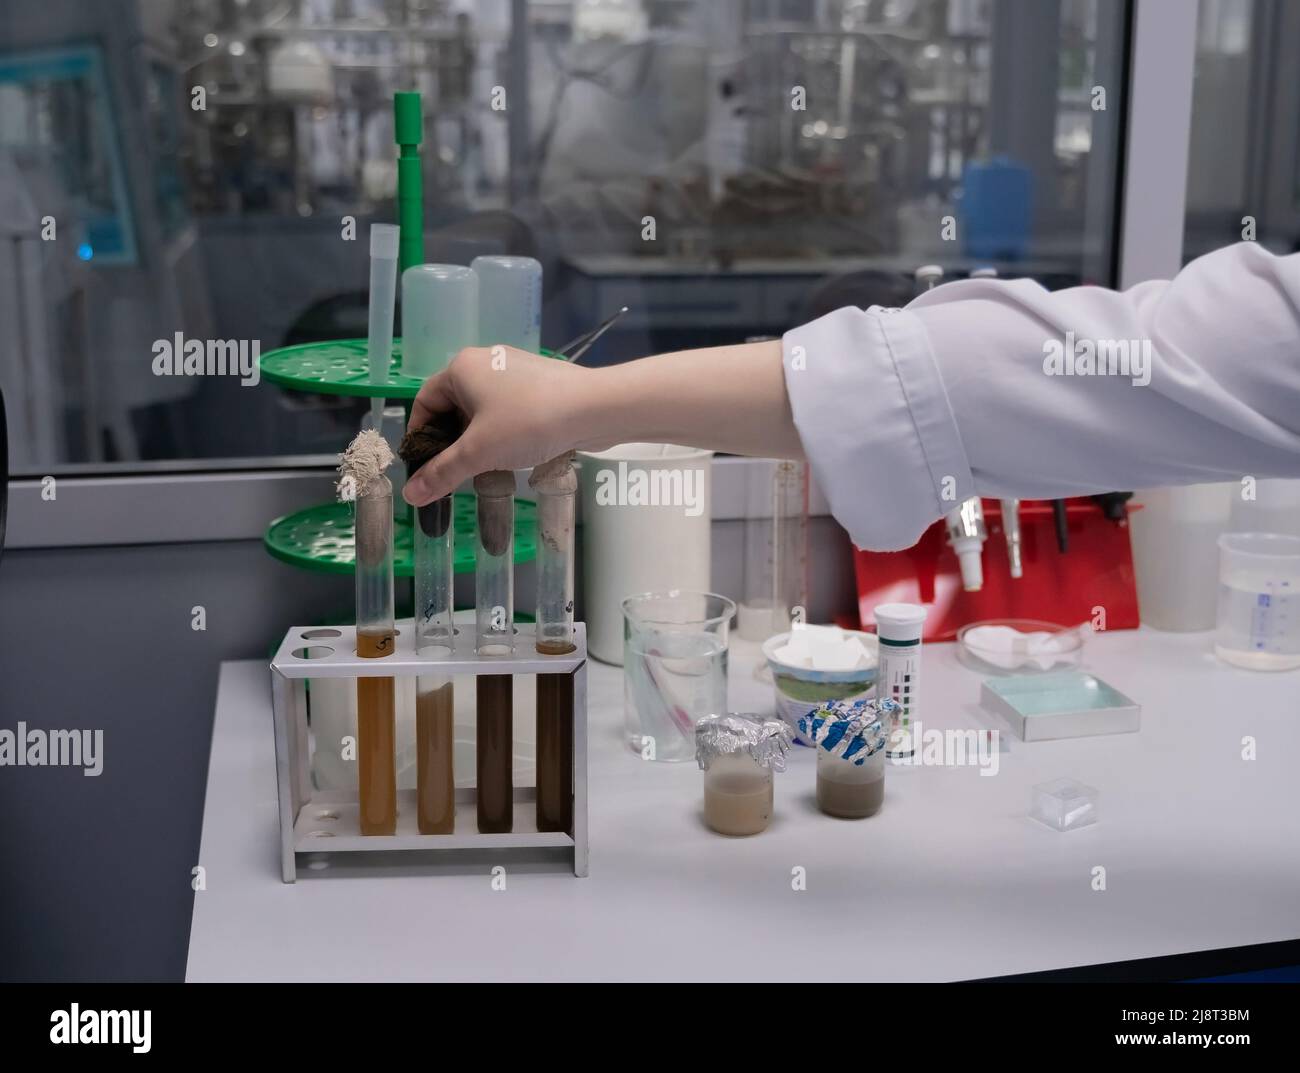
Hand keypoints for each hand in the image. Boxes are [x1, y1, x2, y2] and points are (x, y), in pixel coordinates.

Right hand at [403, 346, 594, 504]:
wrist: (595, 408)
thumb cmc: (528, 423)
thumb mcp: (479, 452)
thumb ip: (442, 473)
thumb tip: (411, 495)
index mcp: (461, 368)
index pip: (424, 402)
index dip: (419, 437)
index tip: (423, 469)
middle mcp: (485, 362)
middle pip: (453, 407)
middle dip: (451, 443)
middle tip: (452, 475)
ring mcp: (514, 371)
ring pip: (482, 412)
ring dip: (477, 442)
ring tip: (482, 472)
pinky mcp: (539, 385)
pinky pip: (507, 411)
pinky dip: (502, 435)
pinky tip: (512, 458)